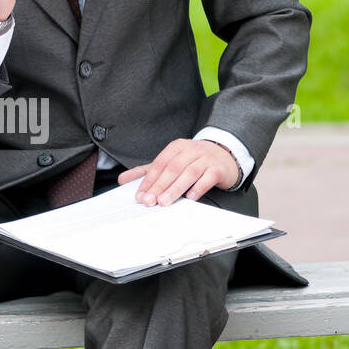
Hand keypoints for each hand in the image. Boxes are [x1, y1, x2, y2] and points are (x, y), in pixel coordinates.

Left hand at [117, 139, 239, 205]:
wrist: (225, 155)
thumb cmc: (194, 160)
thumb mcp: (171, 161)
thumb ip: (148, 171)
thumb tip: (123, 179)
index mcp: (176, 148)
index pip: (159, 164)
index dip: (149, 180)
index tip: (141, 195)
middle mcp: (191, 150)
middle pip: (172, 168)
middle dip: (159, 186)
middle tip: (150, 201)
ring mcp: (206, 158)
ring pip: (189, 173)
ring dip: (176, 188)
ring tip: (165, 201)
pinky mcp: (218, 168)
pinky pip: (208, 177)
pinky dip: (198, 187)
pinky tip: (190, 197)